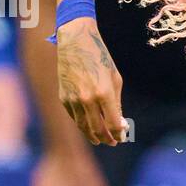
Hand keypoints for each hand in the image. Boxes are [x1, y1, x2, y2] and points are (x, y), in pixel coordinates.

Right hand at [56, 19, 125, 144]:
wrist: (75, 43)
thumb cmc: (100, 59)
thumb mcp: (115, 79)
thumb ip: (116, 103)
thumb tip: (119, 124)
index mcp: (104, 94)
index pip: (112, 124)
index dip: (118, 134)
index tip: (121, 137)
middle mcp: (87, 99)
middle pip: (97, 129)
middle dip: (106, 139)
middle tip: (112, 142)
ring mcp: (73, 99)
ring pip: (83, 126)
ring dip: (92, 136)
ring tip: (99, 140)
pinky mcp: (63, 97)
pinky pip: (74, 117)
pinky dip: (82, 124)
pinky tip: (88, 127)